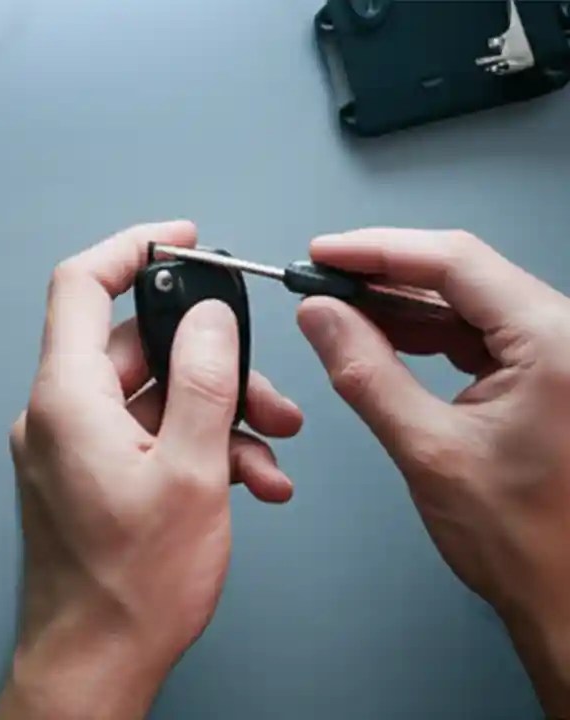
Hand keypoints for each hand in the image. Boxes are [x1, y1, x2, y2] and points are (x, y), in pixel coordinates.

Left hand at [0, 222, 303, 719]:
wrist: (94, 662)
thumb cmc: (128, 590)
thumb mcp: (193, 472)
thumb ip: (206, 381)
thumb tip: (210, 318)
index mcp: (66, 399)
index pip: (82, 285)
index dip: (132, 248)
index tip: (179, 238)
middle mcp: (56, 415)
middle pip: (135, 346)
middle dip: (211, 361)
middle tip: (266, 389)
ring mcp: (68, 447)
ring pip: (149, 395)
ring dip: (216, 412)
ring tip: (269, 451)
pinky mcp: (84, 476)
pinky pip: (141, 435)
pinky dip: (193, 446)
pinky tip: (245, 479)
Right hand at [296, 229, 569, 715]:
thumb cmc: (528, 541)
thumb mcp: (427, 449)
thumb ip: (366, 371)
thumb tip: (322, 316)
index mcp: (556, 345)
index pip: (456, 264)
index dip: (379, 250)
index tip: (324, 254)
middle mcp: (567, 340)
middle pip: (463, 276)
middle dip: (384, 276)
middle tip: (319, 281)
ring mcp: (560, 357)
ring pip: (467, 303)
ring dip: (400, 306)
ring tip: (337, 311)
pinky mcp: (547, 375)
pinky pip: (478, 334)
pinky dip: (426, 333)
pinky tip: (380, 338)